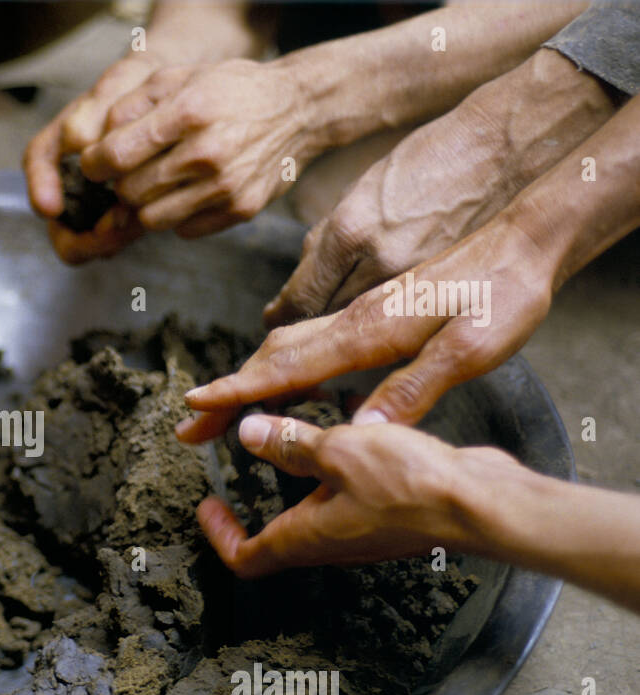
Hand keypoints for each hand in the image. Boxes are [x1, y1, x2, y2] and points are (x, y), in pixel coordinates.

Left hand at [24, 1, 267, 261]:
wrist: (297, 110)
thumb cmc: (229, 92)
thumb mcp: (179, 78)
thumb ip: (132, 105)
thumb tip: (97, 143)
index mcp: (189, 113)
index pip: (117, 155)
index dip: (95, 164)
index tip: (95, 163)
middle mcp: (208, 153)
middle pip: (130, 192)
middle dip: (121, 184)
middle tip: (130, 171)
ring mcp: (226, 187)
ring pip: (152, 219)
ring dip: (146, 204)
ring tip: (158, 181)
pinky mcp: (240, 211)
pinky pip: (183, 230)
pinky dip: (177, 216)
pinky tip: (188, 191)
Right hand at [177, 217, 554, 442]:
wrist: (525, 241)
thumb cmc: (503, 295)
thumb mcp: (470, 350)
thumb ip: (413, 390)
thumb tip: (358, 433)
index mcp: (367, 332)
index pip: (287, 366)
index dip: (238, 390)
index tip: (196, 406)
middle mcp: (352, 320)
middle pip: (272, 358)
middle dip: (226, 395)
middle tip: (189, 428)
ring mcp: (359, 312)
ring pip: (286, 346)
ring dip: (247, 380)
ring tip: (219, 411)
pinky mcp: (373, 311)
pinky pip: (308, 340)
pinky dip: (279, 365)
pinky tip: (282, 380)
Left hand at [197, 413, 513, 576]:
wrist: (482, 505)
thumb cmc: (410, 485)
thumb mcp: (338, 450)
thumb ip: (291, 443)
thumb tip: (249, 435)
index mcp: (306, 537)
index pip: (246, 557)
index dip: (220, 535)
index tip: (208, 506)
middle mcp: (331, 544)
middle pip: (277, 539)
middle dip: (253, 508)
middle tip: (240, 473)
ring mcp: (363, 534)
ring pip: (315, 516)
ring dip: (296, 485)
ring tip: (288, 444)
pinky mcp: (391, 518)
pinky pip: (350, 500)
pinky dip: (336, 475)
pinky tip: (345, 439)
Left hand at [264, 48, 615, 324]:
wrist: (501, 148)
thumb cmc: (429, 160)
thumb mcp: (363, 190)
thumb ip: (329, 237)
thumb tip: (302, 278)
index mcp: (349, 230)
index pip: (302, 296)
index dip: (282, 315)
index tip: (273, 320)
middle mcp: (378, 259)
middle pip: (325, 316)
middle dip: (304, 327)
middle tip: (291, 335)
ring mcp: (415, 277)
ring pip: (362, 323)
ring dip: (340, 330)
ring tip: (326, 335)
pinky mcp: (445, 285)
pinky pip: (399, 318)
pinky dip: (381, 324)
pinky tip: (375, 324)